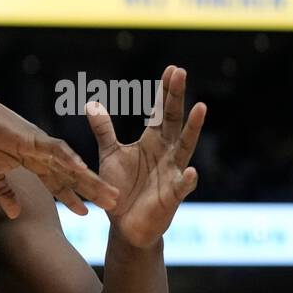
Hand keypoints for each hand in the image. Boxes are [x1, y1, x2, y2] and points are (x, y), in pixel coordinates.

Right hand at [0, 87, 119, 218]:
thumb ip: (5, 192)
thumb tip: (15, 214)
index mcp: (31, 161)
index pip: (57, 182)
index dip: (71, 198)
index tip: (86, 214)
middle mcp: (41, 153)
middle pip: (71, 175)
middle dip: (91, 190)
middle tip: (113, 203)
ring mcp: (39, 144)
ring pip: (70, 164)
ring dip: (90, 179)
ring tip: (108, 193)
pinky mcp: (32, 136)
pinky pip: (54, 148)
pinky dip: (68, 158)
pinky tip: (83, 168)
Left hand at [85, 65, 204, 247]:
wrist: (124, 224)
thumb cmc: (120, 187)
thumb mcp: (110, 154)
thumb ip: (104, 130)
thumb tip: (91, 103)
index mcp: (152, 142)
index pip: (160, 112)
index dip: (165, 91)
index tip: (171, 69)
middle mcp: (166, 153)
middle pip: (173, 121)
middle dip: (176, 98)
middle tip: (181, 73)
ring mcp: (172, 173)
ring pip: (185, 148)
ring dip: (192, 128)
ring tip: (200, 108)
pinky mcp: (172, 196)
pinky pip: (182, 187)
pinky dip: (187, 180)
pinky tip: (191, 171)